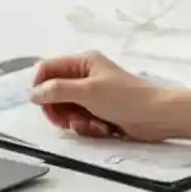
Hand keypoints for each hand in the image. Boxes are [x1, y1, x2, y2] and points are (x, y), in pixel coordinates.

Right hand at [29, 51, 170, 141]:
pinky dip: (87, 127)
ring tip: (91, 125)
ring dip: (75, 121)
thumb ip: (57, 90)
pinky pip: (81, 120)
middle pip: (54, 92)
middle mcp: (86, 76)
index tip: (40, 104)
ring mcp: (93, 95)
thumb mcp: (87, 91)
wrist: (157, 116)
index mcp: (83, 62)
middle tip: (66, 120)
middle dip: (58, 109)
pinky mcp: (100, 112)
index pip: (48, 69)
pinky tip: (102, 129)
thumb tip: (33, 93)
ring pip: (67, 110)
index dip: (40, 86)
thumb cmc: (125, 98)